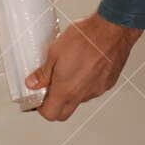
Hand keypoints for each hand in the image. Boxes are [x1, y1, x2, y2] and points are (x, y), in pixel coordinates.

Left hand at [27, 12, 142, 121]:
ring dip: (71, 92)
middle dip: (55, 105)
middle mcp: (83, 95)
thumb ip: (44, 73)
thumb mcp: (55, 52)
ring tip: (69, 70)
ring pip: (79, 100)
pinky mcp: (108, 83)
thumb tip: (33, 83)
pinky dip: (86, 84)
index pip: (50, 114)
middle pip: (64, 113)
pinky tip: (85, 66)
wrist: (112, 30)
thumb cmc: (85, 37)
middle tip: (50, 88)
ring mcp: (97, 90)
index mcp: (66, 89)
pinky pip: (93, 90)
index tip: (38, 98)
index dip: (41, 108)